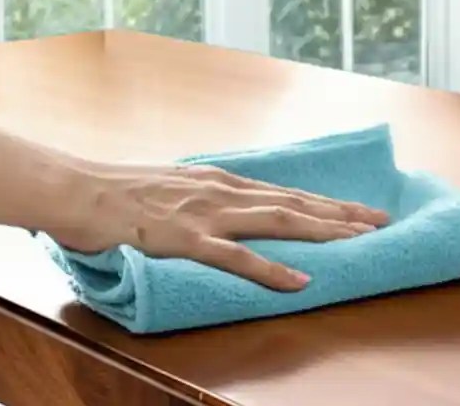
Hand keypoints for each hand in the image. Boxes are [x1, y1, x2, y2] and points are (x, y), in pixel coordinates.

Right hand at [50, 163, 389, 291]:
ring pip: (278, 221)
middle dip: (340, 213)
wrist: (78, 190)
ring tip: (359, 241)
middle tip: (381, 222)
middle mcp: (222, 190)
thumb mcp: (173, 186)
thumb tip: (229, 208)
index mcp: (219, 179)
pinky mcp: (185, 238)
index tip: (360, 210)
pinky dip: (272, 269)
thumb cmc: (119, 191)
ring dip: (322, 231)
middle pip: (294, 202)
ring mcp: (206, 213)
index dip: (325, 202)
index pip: (285, 191)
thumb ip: (204, 197)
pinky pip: (236, 257)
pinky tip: (300, 280)